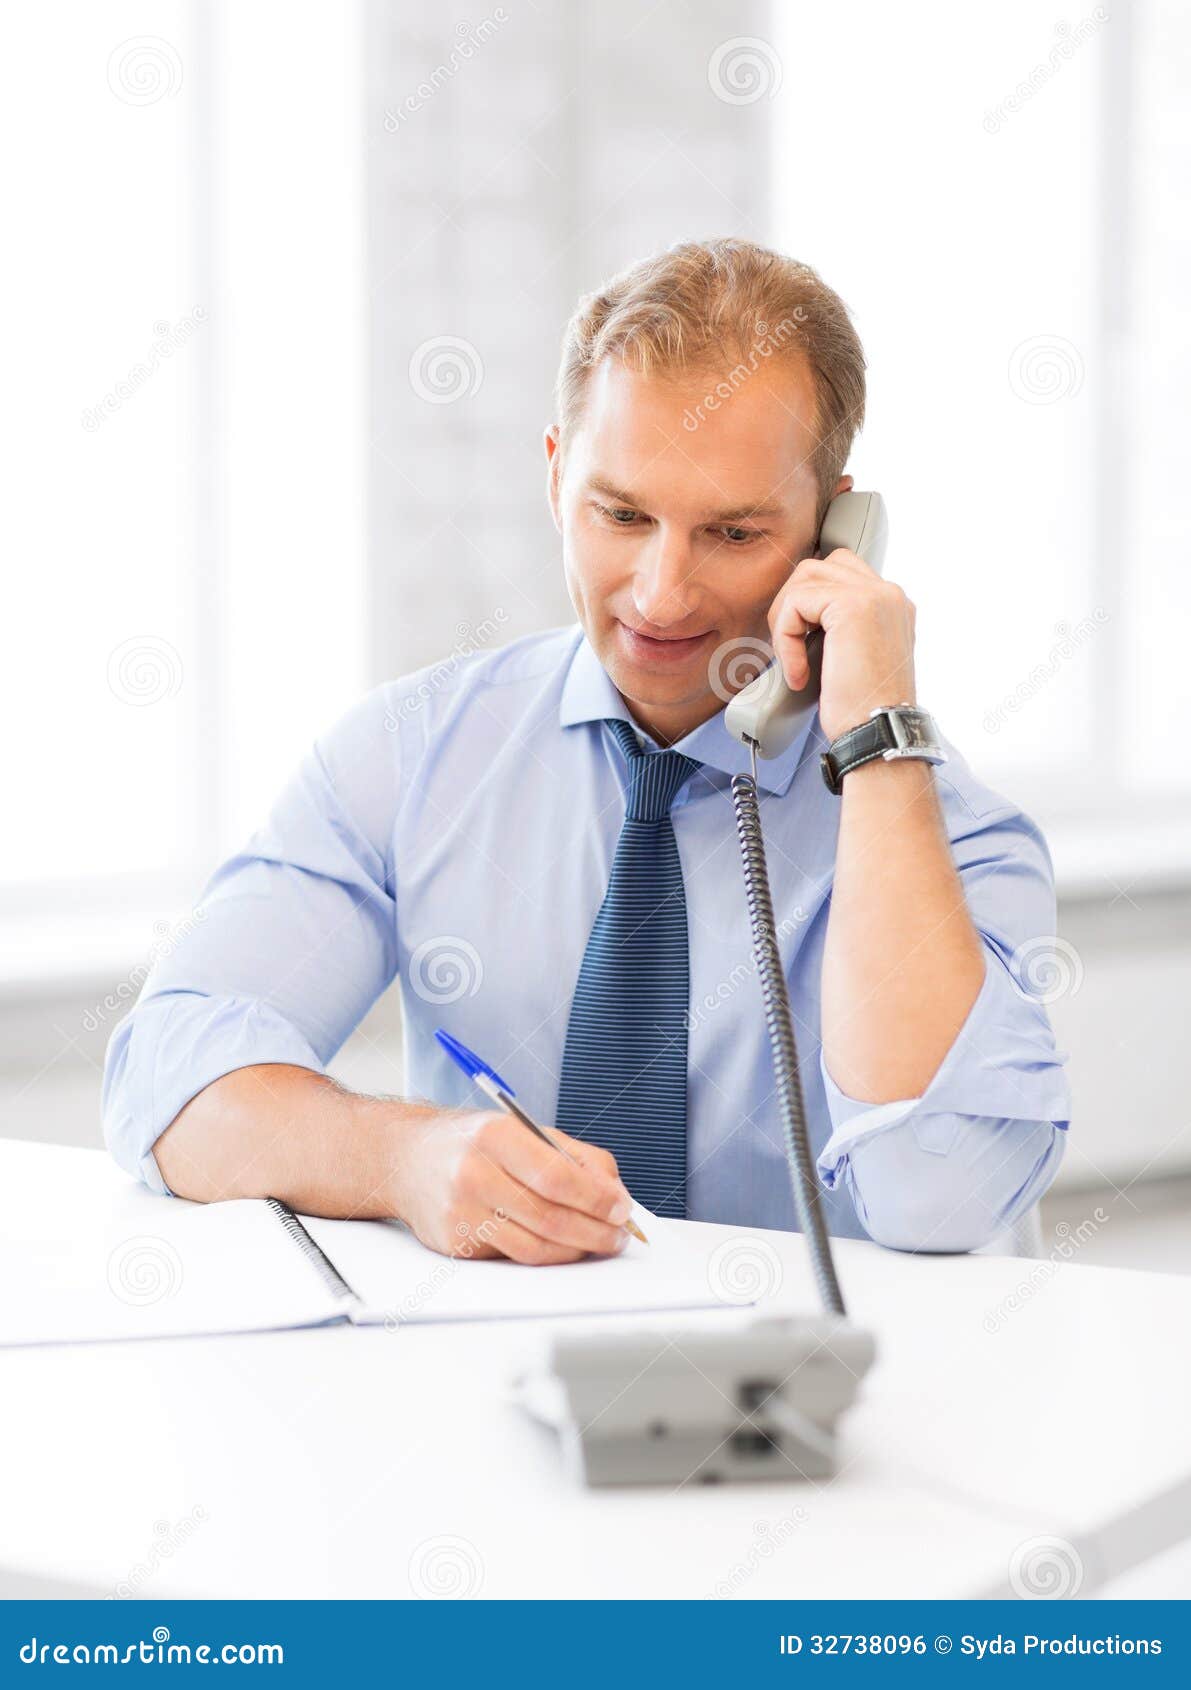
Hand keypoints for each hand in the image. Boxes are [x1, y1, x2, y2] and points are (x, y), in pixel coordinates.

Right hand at [391, 1108, 633, 1264]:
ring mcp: (461, 1212)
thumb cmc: (475, 1143)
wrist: (407, 1159)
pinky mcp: (454, 1244)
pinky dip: (545, 1256)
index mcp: (497, 1135)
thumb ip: (574, 1156)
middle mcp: (474, 1173)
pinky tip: (560, 1246)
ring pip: (534, 1247)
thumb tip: (614, 1192)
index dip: (597, 1198)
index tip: (621, 1209)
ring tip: (595, 1244)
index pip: (557, 1176)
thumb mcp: (523, 1130)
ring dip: (575, 1251)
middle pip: (549, 1217)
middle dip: (595, 1232)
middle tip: (618, 1236)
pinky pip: (512, 1258)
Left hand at [768, 548, 916, 743]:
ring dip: (786, 619)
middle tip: (790, 648)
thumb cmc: (862, 709)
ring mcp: (875, 595)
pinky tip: (798, 673)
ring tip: (793, 659)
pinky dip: (786, 638)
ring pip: (805, 577)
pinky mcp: (853, 605)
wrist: (876, 733)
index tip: (803, 647)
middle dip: (793, 604)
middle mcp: (889, 593)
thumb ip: (836, 628)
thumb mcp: (851, 656)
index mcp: (891, 605)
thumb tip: (798, 614)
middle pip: (820, 566)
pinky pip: (796, 602)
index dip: (808, 605)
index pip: (839, 575)